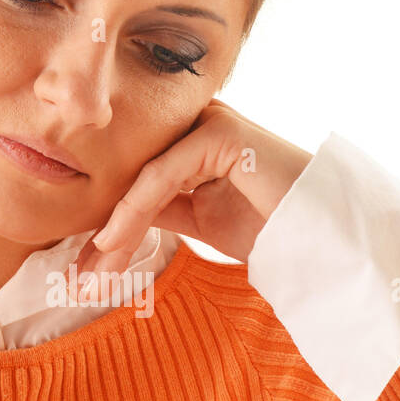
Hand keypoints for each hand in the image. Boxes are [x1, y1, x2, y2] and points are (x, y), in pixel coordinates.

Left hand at [76, 99, 313, 275]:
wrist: (323, 236)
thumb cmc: (270, 226)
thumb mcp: (201, 219)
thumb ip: (161, 207)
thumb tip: (108, 224)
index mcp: (192, 136)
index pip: (135, 179)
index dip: (107, 224)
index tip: (82, 270)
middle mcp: (197, 120)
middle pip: (132, 177)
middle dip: (102, 232)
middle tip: (76, 280)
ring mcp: (209, 121)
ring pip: (141, 178)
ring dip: (113, 231)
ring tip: (93, 274)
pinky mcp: (220, 132)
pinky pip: (162, 174)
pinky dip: (133, 211)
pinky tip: (113, 243)